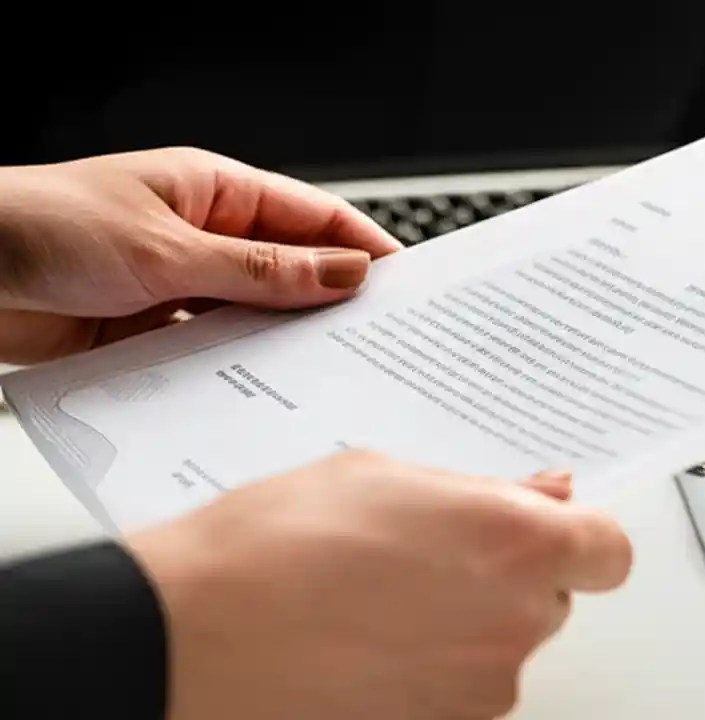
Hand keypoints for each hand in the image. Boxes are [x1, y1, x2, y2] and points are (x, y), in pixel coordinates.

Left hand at [0, 146, 400, 364]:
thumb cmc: (41, 225)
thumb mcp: (167, 251)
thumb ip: (260, 270)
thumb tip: (342, 272)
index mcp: (215, 191)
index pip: (314, 217)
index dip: (364, 246)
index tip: (405, 283)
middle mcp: (204, 236)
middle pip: (292, 270)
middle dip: (332, 301)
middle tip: (374, 339)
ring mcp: (180, 285)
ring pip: (256, 316)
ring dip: (281, 341)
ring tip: (323, 372)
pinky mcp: (153, 330)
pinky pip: (213, 352)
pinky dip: (235, 369)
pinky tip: (256, 389)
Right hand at [126, 449, 631, 719]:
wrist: (190, 635)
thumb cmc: (273, 545)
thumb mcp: (386, 477)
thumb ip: (485, 492)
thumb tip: (544, 495)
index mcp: (515, 541)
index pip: (608, 550)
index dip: (581, 539)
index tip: (551, 533)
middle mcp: (514, 621)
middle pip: (554, 599)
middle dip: (511, 577)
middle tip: (433, 555)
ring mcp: (480, 688)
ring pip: (503, 648)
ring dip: (467, 626)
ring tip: (383, 600)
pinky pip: (460, 692)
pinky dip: (433, 671)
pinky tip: (371, 644)